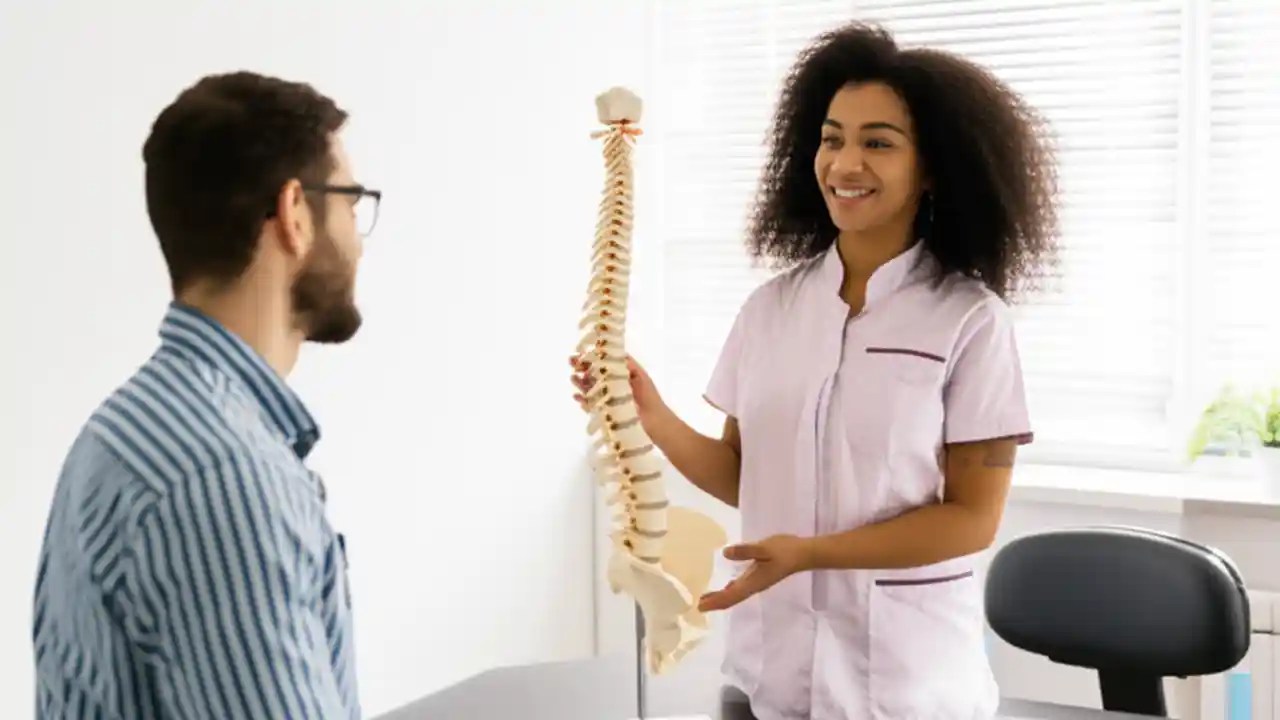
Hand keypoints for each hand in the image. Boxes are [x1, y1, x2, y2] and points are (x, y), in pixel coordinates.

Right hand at [569, 354, 670, 434]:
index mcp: (620, 375)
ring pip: (589, 389)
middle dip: (581, 368)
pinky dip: (583, 400)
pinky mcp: (604, 412)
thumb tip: (610, 352)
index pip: (603, 363)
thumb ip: (626, 365)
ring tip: (574, 377)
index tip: (582, 353)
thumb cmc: (649, 397)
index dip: (592, 357)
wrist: (655, 422)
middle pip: (593, 374)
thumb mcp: (640, 376)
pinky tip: (577, 396)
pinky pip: (590, 405)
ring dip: (580, 382)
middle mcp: (612, 386)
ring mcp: (607, 399)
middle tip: (572, 362)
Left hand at [698, 534, 815, 612]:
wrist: (802, 554)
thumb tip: (726, 553)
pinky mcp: (759, 576)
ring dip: (720, 597)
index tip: (700, 607)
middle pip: (730, 598)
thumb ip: (745, 551)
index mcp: (752, 582)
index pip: (730, 596)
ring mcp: (756, 582)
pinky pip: (740, 587)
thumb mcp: (764, 548)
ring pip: (734, 594)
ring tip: (705, 599)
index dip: (715, 602)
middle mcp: (752, 586)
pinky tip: (725, 587)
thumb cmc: (784, 551)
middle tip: (698, 606)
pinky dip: (729, 590)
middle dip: (714, 602)